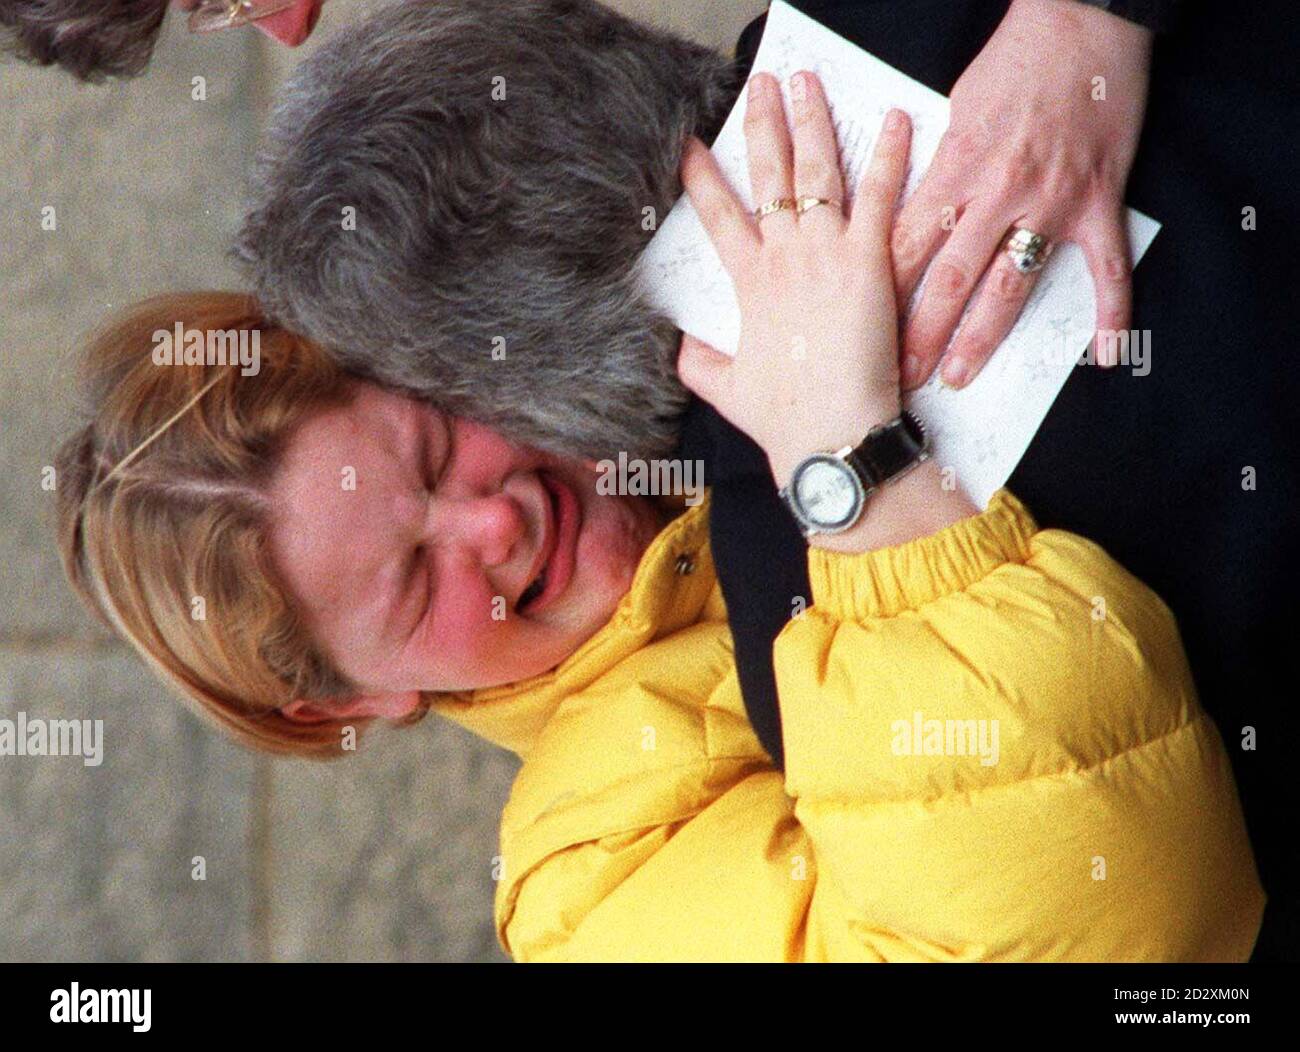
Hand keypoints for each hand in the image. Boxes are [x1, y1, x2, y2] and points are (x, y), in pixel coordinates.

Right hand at [675, 71, 910, 486]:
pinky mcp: (869, 262)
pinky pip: (881, 197)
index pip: (719, 216)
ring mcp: (825, 255)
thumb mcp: (727, 388)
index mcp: (749, 284)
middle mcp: (783, 258)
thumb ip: (699, 361)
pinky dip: (890, 156)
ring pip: (817, 172)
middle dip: (763, 124)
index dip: (703, 177)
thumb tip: (679, 347)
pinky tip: (897, 119)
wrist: (831, 436)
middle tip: (761, 85)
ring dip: (812, 121)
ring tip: (807, 83)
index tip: (691, 144)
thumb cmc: (784, 418)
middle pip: (769, 176)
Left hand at [893, 0, 1153, 389]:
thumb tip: (907, 217)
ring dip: (981, 337)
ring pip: (1009, 284)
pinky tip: (1105, 354)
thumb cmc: (1014, 62)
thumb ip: (937, 173)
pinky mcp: (1099, 202)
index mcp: (955, 169)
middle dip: (917, 334)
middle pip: (947, 279)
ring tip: (957, 376)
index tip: (857, 331)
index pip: (904, 246)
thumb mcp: (954, 114)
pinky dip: (1111, 311)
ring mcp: (1051, 202)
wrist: (1082, 19)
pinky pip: (1106, 268)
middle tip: (894, 377)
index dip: (878, 295)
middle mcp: (998, 192)